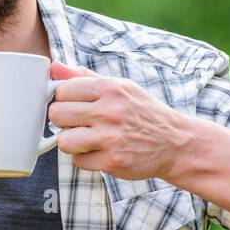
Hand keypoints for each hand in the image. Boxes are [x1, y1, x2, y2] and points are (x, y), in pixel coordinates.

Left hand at [47, 61, 194, 179]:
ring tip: (87, 138)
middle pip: (57, 114)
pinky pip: (78, 161)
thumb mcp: (120, 87)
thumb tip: (55, 67)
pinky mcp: (112, 162)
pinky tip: (100, 151)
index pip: (62, 90)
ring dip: (72, 142)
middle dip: (64, 120)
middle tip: (79, 123)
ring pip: (63, 141)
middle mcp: (109, 112)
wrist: (175, 142)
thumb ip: (85, 78)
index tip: (74, 105)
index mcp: (110, 89)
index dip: (64, 99)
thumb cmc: (143, 113)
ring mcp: (110, 138)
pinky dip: (85, 158)